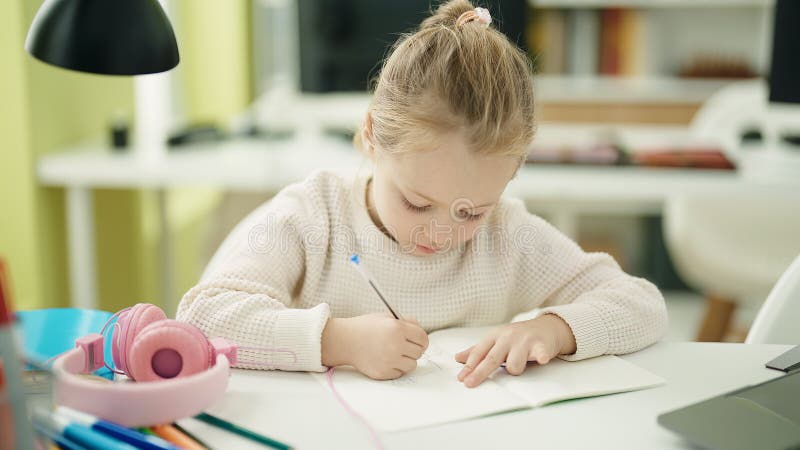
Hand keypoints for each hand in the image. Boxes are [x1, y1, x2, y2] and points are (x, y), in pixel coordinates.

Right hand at [322, 314, 428, 379]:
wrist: (345, 340)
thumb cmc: (367, 327)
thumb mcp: (387, 317)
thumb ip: (407, 323)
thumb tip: (422, 336)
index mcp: (397, 328)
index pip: (423, 338)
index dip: (422, 340)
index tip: (419, 342)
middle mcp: (395, 345)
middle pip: (419, 352)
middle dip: (413, 349)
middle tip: (404, 347)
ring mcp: (389, 360)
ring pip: (412, 365)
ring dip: (406, 360)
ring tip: (395, 354)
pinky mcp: (383, 373)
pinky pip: (399, 373)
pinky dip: (396, 368)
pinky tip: (386, 360)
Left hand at [454, 314, 575, 387]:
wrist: (546, 327)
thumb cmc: (518, 336)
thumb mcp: (496, 340)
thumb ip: (478, 350)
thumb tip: (458, 358)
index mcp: (495, 336)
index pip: (479, 352)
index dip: (469, 366)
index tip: (461, 378)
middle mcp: (508, 337)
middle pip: (492, 358)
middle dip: (480, 372)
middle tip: (469, 383)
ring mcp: (524, 341)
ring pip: (514, 364)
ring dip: (514, 370)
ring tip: (519, 365)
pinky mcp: (541, 345)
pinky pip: (540, 353)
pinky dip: (541, 356)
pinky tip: (542, 359)